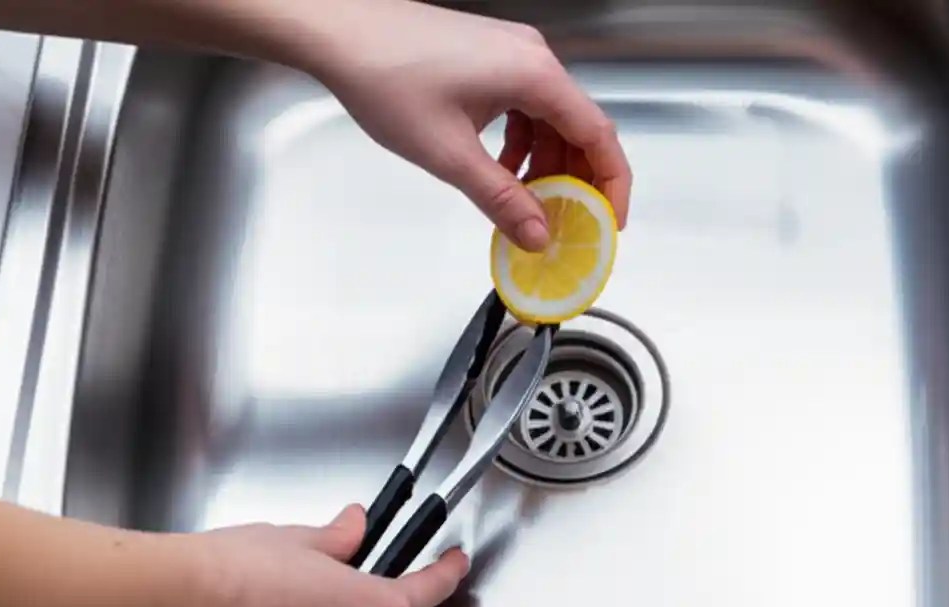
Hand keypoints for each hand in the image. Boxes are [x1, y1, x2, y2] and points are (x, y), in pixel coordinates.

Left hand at [306, 0, 631, 249]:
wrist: (337, 31)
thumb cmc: (383, 72)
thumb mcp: (449, 154)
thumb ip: (500, 199)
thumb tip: (536, 232)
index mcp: (534, 74)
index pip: (598, 135)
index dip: (611, 184)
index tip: (610, 221)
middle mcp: (531, 58)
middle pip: (578, 128)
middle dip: (577, 181)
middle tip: (568, 223)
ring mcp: (511, 54)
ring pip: (550, 120)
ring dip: (545, 165)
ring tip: (528, 206)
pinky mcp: (489, 58)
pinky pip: (525, 107)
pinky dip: (522, 144)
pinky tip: (500, 172)